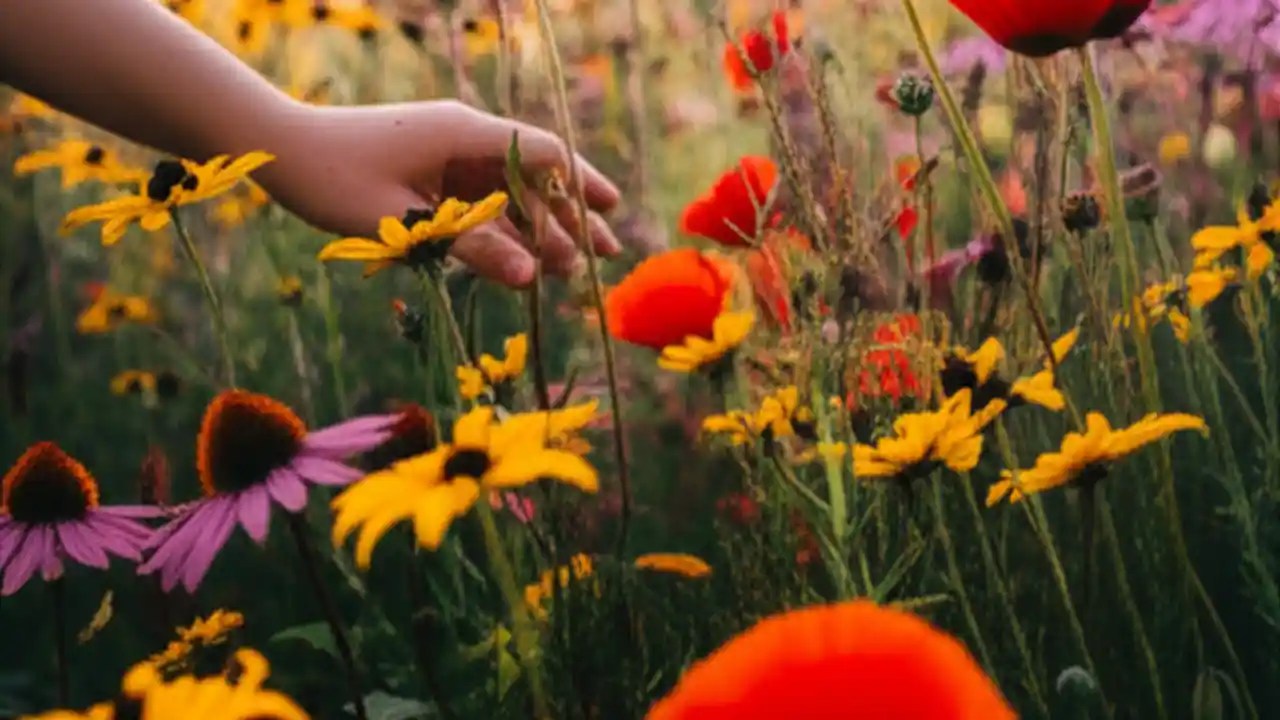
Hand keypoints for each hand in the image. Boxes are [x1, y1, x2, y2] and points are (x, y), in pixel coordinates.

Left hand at [256, 100, 623, 285]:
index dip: (581, 185)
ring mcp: (445, 153)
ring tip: (567, 268)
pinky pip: (479, 199)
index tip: (611, 216)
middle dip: (571, 216)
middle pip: (533, 176)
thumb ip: (472, 245)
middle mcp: (462, 138)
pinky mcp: (427, 170)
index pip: (543, 155)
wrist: (277, 148)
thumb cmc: (332, 179)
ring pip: (508, 192)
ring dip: (538, 227)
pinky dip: (502, 227)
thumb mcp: (405, 220)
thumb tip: (532, 275)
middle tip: (605, 257)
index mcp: (463, 134)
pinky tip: (521, 258)